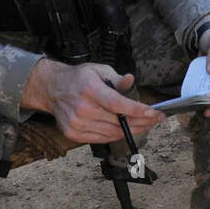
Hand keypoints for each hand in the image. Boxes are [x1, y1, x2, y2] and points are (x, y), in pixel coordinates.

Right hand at [24, 59, 164, 144]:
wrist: (52, 89)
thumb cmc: (79, 78)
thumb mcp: (99, 70)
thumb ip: (117, 78)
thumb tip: (131, 80)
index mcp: (90, 90)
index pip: (118, 105)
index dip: (138, 111)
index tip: (155, 113)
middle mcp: (82, 109)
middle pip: (118, 121)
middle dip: (142, 122)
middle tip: (157, 119)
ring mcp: (77, 124)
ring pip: (112, 133)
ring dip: (133, 130)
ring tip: (147, 124)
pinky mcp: (74, 134)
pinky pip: (102, 139)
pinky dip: (117, 135)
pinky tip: (129, 129)